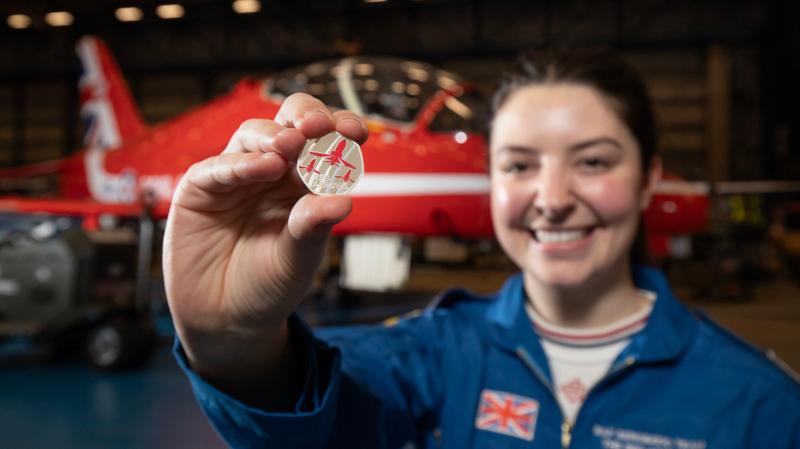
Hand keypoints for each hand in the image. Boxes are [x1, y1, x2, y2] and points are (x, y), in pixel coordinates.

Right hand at [163, 93, 367, 380]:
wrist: (225, 320)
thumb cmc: (268, 285)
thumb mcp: (299, 260)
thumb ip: (314, 228)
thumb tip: (343, 200)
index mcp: (306, 183)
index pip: (326, 143)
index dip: (340, 129)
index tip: (355, 132)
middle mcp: (273, 172)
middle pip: (290, 123)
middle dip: (307, 116)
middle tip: (319, 125)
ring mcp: (237, 176)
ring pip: (254, 136)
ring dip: (275, 136)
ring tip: (292, 145)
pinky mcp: (201, 189)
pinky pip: (219, 167)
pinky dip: (243, 163)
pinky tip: (265, 165)